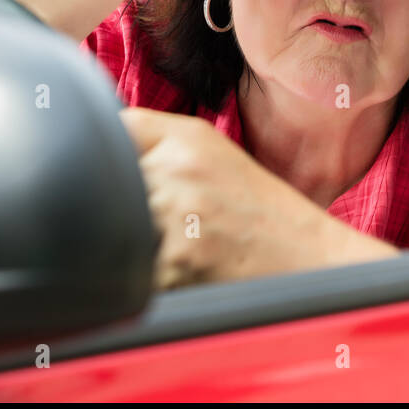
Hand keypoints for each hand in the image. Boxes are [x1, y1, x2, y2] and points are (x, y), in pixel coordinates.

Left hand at [119, 107, 396, 288]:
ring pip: (116, 229)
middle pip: (108, 183)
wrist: (309, 257)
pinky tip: (190, 270)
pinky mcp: (175, 261)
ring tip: (185, 244)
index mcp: (185, 138)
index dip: (117, 153)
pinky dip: (154, 278)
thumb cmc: (262, 213)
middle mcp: (177, 167)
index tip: (133, 171)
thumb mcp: (213, 157)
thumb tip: (99, 155)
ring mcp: (175, 214)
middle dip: (126, 205)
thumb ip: (157, 146)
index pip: (117, 130)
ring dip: (138, 244)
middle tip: (176, 219)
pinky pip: (132, 273)